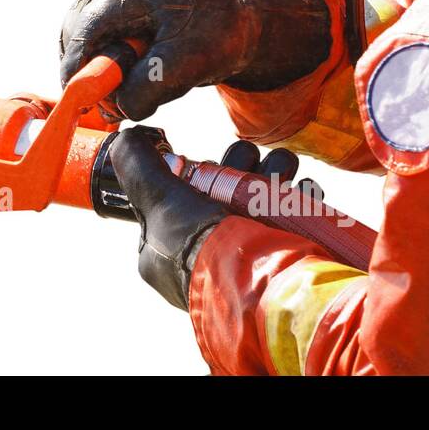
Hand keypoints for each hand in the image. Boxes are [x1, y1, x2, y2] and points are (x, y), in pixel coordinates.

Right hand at [59, 0, 330, 120]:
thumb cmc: (219, 31)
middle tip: (103, 103)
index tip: (75, 98)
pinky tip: (120, 73)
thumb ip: (149, 88)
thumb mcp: (190, 64)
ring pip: (79, 28)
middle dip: (83, 66)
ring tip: (117, 89)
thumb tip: (115, 108)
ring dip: (90, 61)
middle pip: (77, 25)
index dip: (76, 65)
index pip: (88, 25)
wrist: (239, 7)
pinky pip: (91, 27)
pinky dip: (98, 53)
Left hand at [110, 126, 310, 309]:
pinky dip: (297, 200)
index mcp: (168, 250)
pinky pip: (289, 220)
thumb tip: (125, 139)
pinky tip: (303, 188)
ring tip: (283, 166)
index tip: (212, 157)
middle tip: (252, 157)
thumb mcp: (159, 203)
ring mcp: (243, 260)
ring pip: (259, 202)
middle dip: (241, 167)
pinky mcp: (280, 261)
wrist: (257, 290)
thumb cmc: (201, 249)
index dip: (199, 170)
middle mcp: (204, 255)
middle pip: (223, 194)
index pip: (181, 197)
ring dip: (272, 174)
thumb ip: (138, 169)